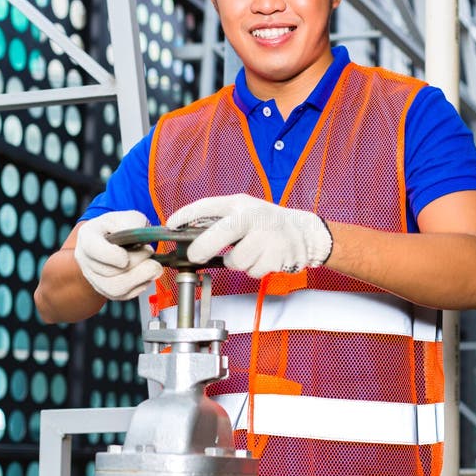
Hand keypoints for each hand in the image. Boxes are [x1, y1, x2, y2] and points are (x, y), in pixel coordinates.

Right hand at [74, 210, 162, 299]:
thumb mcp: (128, 216)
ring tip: (153, 266)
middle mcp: (86, 259)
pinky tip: (147, 274)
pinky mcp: (106, 290)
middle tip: (149, 252)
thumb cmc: (121, 227)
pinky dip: (140, 286)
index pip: (93, 249)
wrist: (116, 240)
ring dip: (140, 278)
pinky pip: (124, 296)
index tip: (127, 256)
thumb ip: (134, 222)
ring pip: (115, 289)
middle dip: (136, 263)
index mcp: (88, 236)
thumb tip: (139, 238)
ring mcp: (94, 277)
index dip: (112, 256)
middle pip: (109, 272)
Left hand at [166, 194, 332, 277]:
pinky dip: (255, 269)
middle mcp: (253, 217)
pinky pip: (253, 271)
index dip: (186, 215)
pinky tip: (263, 258)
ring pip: (236, 261)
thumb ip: (218, 219)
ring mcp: (267, 236)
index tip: (171, 225)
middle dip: (203, 248)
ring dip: (237, 262)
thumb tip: (187, 233)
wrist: (304, 232)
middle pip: (221, 234)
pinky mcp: (278, 255)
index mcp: (240, 204)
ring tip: (247, 252)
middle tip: (195, 256)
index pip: (208, 206)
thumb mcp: (243, 211)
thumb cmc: (266, 222)